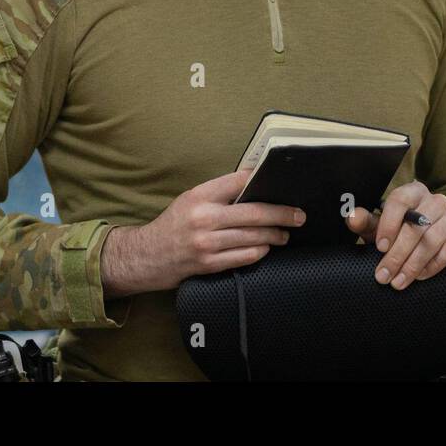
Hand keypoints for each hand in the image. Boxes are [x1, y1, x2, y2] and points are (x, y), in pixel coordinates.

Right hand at [101, 169, 303, 296]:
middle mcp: (203, 218)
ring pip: (253, 237)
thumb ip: (218, 193)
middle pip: (254, 213)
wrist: (146, 256)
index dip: (262, 180)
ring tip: (284, 234)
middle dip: (282, 214)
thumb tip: (253, 184)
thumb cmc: (173, 225)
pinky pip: (244, 257)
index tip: (282, 183)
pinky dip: (260, 252)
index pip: (239, 181)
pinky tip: (266, 248)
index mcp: (199, 196)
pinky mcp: (208, 264)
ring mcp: (206, 243)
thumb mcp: (190, 199)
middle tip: (299, 216)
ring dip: (275, 235)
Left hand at [345, 180, 445, 289]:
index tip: (380, 247)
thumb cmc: (408, 237)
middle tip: (384, 276)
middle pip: (416, 225)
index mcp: (415, 192)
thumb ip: (368, 224)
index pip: (400, 199)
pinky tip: (422, 276)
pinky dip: (434, 265)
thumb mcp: (386, 231)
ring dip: (413, 264)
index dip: (389, 223)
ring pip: (432, 239)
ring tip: (399, 282)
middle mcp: (437, 200)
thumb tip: (351, 216)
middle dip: (397, 254)